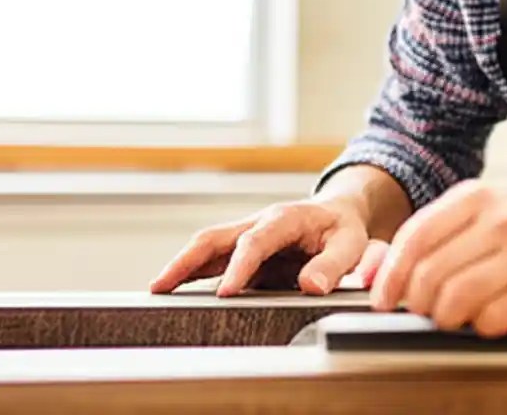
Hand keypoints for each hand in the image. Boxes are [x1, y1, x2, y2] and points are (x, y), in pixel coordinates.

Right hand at [148, 196, 389, 296]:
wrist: (337, 214)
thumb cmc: (342, 229)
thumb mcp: (350, 244)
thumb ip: (333, 265)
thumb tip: (311, 286)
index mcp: (284, 219)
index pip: (255, 242)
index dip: (238, 267)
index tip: (225, 293)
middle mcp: (257, 223)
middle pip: (213, 238)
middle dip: (186, 260)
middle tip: (162, 286)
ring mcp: (245, 235)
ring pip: (205, 247)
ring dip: (179, 266)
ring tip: (156, 292)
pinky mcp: (240, 250)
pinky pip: (211, 260)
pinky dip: (189, 273)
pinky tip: (172, 292)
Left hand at [370, 180, 506, 336]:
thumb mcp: (474, 232)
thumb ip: (425, 245)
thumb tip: (369, 271)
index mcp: (477, 197)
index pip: (416, 236)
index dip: (391, 275)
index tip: (382, 300)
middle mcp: (503, 218)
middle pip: (431, 271)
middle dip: (418, 302)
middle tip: (425, 313)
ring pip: (456, 297)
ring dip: (446, 318)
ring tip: (455, 318)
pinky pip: (490, 319)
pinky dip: (481, 328)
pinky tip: (490, 319)